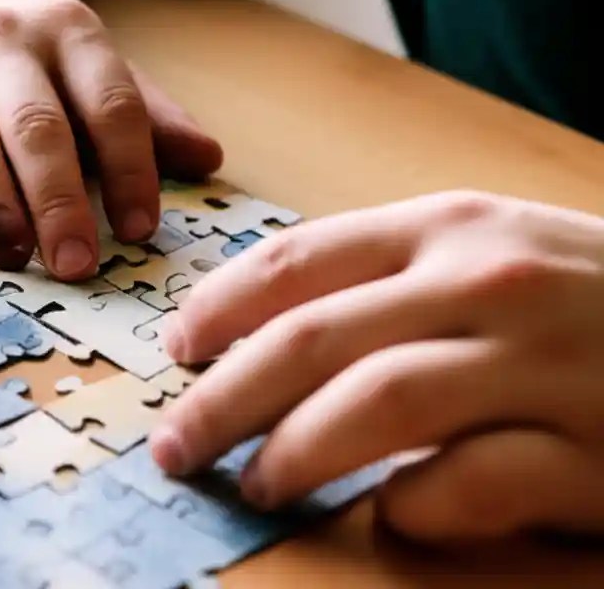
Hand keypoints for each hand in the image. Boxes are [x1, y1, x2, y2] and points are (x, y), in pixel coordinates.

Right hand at [0, 0, 222, 277]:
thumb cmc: (34, 62)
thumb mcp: (94, 70)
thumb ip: (148, 118)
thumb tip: (208, 160)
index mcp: (70, 32)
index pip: (110, 104)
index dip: (129, 170)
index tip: (138, 231)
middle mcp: (5, 42)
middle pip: (37, 128)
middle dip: (57, 202)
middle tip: (75, 263)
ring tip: (15, 257)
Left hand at [148, 191, 603, 539]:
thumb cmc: (593, 298)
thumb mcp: (493, 250)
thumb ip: (388, 275)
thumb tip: (253, 330)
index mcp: (453, 226)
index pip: (298, 259)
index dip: (218, 308)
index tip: (176, 350)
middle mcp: (489, 284)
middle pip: (312, 339)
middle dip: (224, 397)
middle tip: (176, 443)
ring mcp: (544, 365)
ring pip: (377, 403)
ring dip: (295, 451)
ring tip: (255, 483)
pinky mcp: (594, 455)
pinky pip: (473, 482)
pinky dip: (414, 503)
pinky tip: (389, 513)